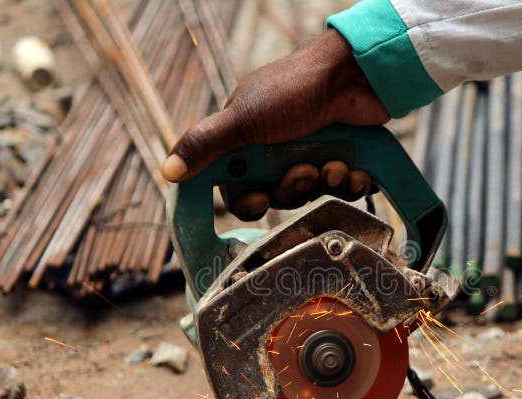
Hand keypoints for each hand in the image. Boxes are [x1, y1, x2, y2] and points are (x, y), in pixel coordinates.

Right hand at [161, 29, 387, 219]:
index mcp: (247, 144)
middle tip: (305, 172)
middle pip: (279, 198)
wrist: (355, 72)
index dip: (249, 202)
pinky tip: (354, 169)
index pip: (239, 190)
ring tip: (334, 163)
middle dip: (293, 190)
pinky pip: (344, 189)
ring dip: (324, 183)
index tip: (260, 200)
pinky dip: (350, 182)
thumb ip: (205, 144)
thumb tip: (166, 172)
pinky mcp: (343, 158)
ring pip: (313, 194)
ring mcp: (312, 154)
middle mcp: (278, 152)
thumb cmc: (295, 89)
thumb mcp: (243, 118)